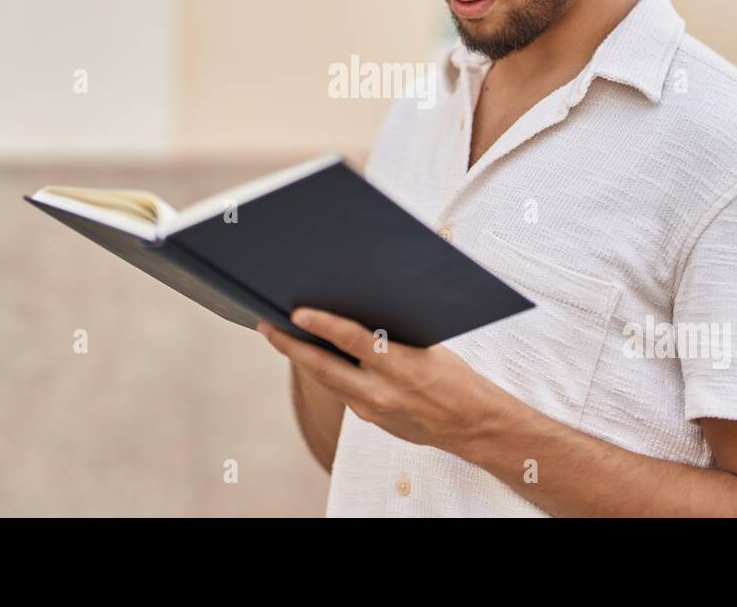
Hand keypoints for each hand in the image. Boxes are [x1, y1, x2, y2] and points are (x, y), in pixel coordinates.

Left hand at [256, 308, 508, 453]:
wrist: (470, 425)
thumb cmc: (455, 378)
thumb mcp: (428, 346)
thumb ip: (390, 334)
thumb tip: (355, 310)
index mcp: (401, 366)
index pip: (353, 340)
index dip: (322, 325)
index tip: (295, 311)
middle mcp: (381, 392)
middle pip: (324, 366)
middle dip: (291, 345)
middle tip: (266, 324)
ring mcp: (371, 410)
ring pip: (327, 380)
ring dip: (302, 357)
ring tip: (279, 334)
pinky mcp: (369, 419)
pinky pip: (340, 390)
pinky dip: (325, 371)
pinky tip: (313, 356)